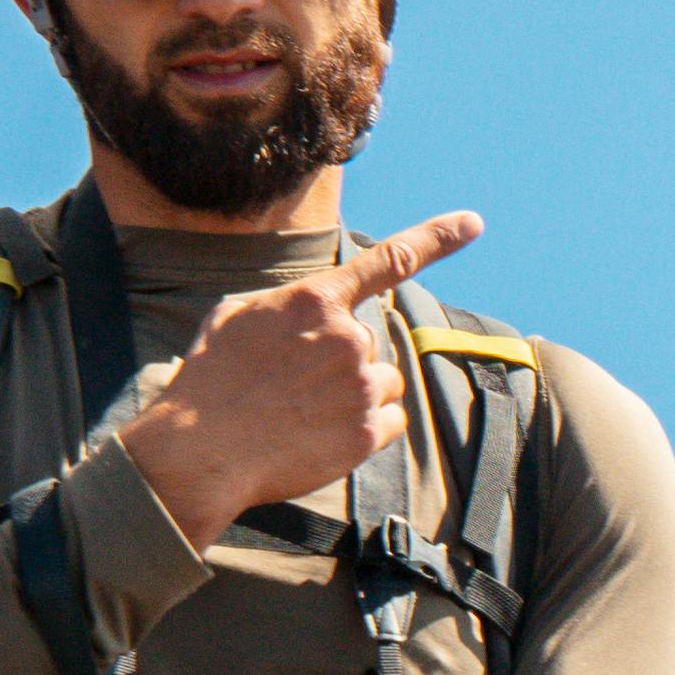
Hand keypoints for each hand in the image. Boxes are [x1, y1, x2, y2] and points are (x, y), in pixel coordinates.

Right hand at [114, 212, 485, 547]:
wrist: (201, 451)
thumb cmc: (209, 379)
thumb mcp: (236, 315)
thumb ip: (289, 304)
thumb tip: (312, 311)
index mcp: (316, 300)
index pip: (389, 260)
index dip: (437, 238)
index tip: (473, 223)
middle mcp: (348, 338)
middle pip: (368, 344)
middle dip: (340, 360)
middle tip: (291, 384)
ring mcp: (361, 386)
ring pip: (383, 382)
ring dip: (355, 394)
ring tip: (303, 412)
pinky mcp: (366, 432)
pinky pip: (390, 421)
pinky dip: (365, 428)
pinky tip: (321, 435)